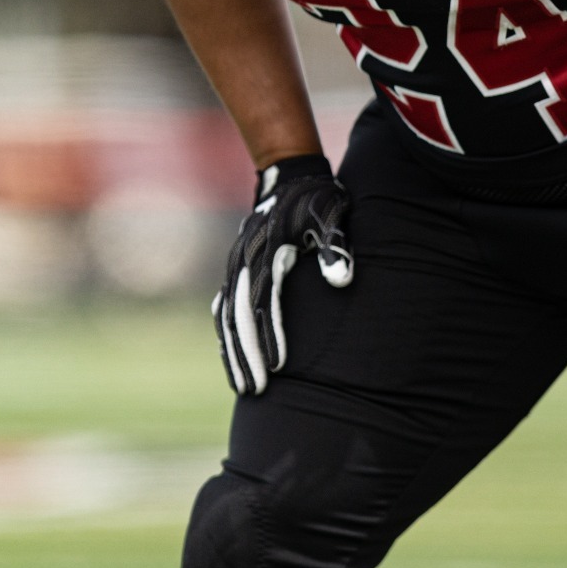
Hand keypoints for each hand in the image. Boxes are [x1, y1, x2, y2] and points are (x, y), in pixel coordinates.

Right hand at [214, 154, 353, 394]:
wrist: (289, 177)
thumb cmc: (315, 199)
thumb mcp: (331, 213)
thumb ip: (337, 245)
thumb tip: (342, 280)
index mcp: (265, 249)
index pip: (263, 301)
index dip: (269, 335)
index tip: (278, 367)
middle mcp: (243, 260)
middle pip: (238, 316)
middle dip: (245, 355)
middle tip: (254, 390)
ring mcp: (236, 266)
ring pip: (226, 316)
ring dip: (232, 352)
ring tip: (242, 387)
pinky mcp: (236, 270)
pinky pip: (224, 309)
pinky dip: (226, 337)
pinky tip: (233, 359)